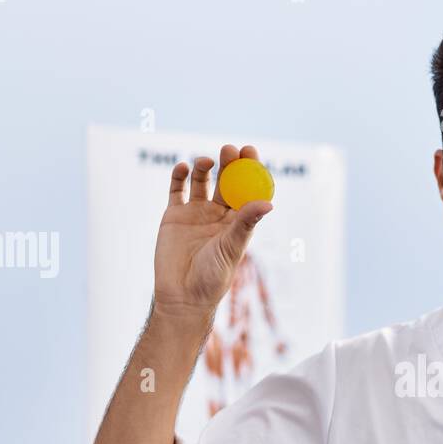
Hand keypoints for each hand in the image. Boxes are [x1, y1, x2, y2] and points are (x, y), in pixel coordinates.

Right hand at [152, 145, 272, 319]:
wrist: (181, 295)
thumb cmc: (212, 276)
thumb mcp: (231, 247)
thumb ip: (246, 223)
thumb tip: (268, 202)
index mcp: (237, 222)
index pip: (247, 189)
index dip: (249, 170)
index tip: (250, 150)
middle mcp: (217, 214)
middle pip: (225, 181)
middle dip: (229, 163)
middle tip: (230, 148)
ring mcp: (195, 213)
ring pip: (201, 180)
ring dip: (204, 166)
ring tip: (206, 161)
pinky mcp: (173, 215)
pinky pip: (177, 189)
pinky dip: (179, 175)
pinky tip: (184, 167)